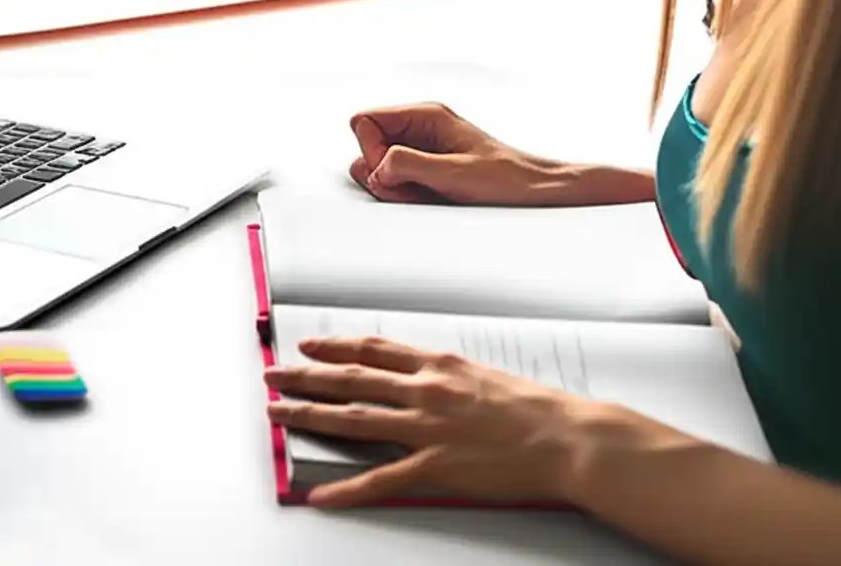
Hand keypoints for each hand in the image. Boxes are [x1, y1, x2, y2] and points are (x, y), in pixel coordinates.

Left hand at [264, 336, 666, 507]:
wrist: (569, 438)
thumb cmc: (537, 410)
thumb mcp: (486, 375)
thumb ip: (447, 375)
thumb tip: (421, 373)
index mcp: (439, 366)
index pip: (373, 351)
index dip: (334, 347)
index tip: (309, 346)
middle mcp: (425, 391)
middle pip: (350, 379)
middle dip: (304, 377)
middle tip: (271, 374)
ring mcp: (426, 429)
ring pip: (352, 420)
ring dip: (308, 416)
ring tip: (276, 416)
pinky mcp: (435, 466)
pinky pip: (380, 480)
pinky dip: (347, 490)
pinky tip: (321, 494)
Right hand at [348, 103, 559, 204]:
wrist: (534, 192)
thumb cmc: (506, 179)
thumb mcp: (454, 173)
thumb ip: (409, 165)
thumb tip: (376, 167)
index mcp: (426, 114)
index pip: (363, 121)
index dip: (371, 151)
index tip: (397, 171)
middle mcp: (419, 127)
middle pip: (367, 146)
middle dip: (383, 174)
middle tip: (417, 187)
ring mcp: (420, 148)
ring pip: (378, 167)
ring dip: (395, 188)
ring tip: (429, 193)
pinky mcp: (424, 168)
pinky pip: (394, 180)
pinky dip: (405, 194)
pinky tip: (431, 198)